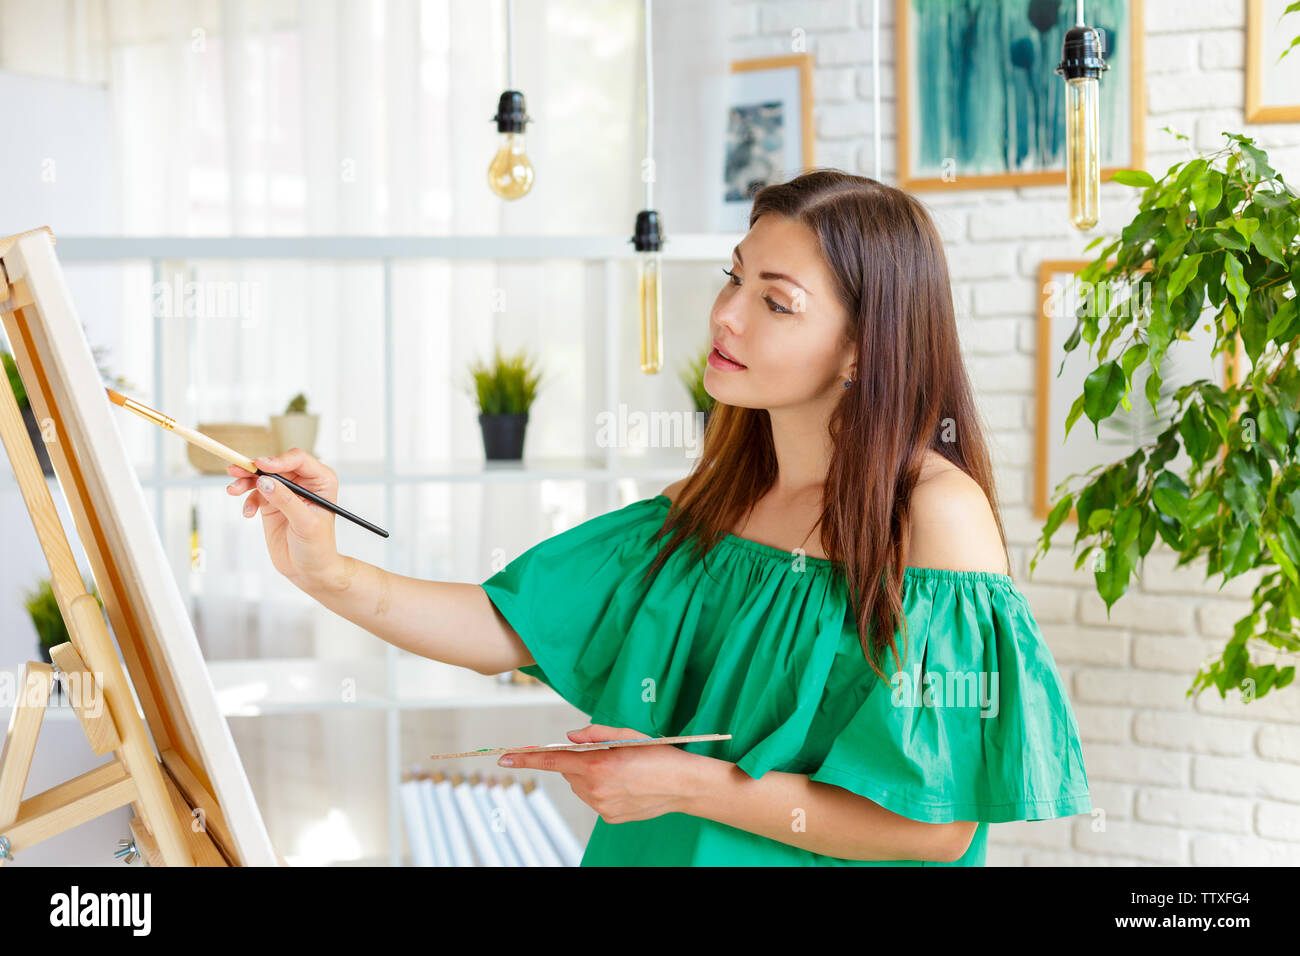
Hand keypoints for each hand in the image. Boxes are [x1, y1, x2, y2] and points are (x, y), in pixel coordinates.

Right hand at [226, 447, 341, 588]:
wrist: (307, 569)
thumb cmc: (317, 547)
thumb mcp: (305, 523)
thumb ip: (286, 501)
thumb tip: (266, 481)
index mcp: (321, 480)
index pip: (298, 460)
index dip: (278, 460)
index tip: (260, 466)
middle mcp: (304, 482)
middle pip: (275, 465)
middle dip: (254, 468)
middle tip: (235, 471)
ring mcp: (286, 492)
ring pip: (262, 477)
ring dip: (245, 482)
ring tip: (233, 490)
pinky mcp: (271, 503)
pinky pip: (255, 492)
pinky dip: (248, 500)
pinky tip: (248, 513)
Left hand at [499, 724, 700, 823]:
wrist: (683, 785)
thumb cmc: (657, 754)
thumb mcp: (626, 734)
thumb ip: (593, 734)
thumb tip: (569, 738)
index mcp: (597, 764)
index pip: (552, 760)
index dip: (526, 758)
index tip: (506, 757)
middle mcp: (595, 788)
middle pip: (569, 771)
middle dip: (579, 760)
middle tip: (606, 754)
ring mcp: (602, 806)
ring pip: (580, 786)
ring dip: (590, 775)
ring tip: (620, 770)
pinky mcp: (609, 816)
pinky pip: (594, 799)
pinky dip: (602, 789)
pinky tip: (624, 784)